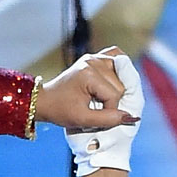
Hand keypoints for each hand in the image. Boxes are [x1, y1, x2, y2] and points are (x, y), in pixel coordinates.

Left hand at [63, 50, 142, 175]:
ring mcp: (94, 57)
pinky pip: (116, 56)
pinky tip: (115, 79)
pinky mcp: (95, 58)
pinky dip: (120, 68)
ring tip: (102, 97)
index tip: (97, 117)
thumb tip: (130, 117)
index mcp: (89, 74)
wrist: (45, 100)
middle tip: (98, 108)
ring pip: (122, 74)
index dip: (110, 110)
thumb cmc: (60, 110)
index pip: (115, 95)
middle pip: (120, 85)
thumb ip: (107, 119)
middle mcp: (93, 61)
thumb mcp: (82, 119)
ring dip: (116, 87)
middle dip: (112, 100)